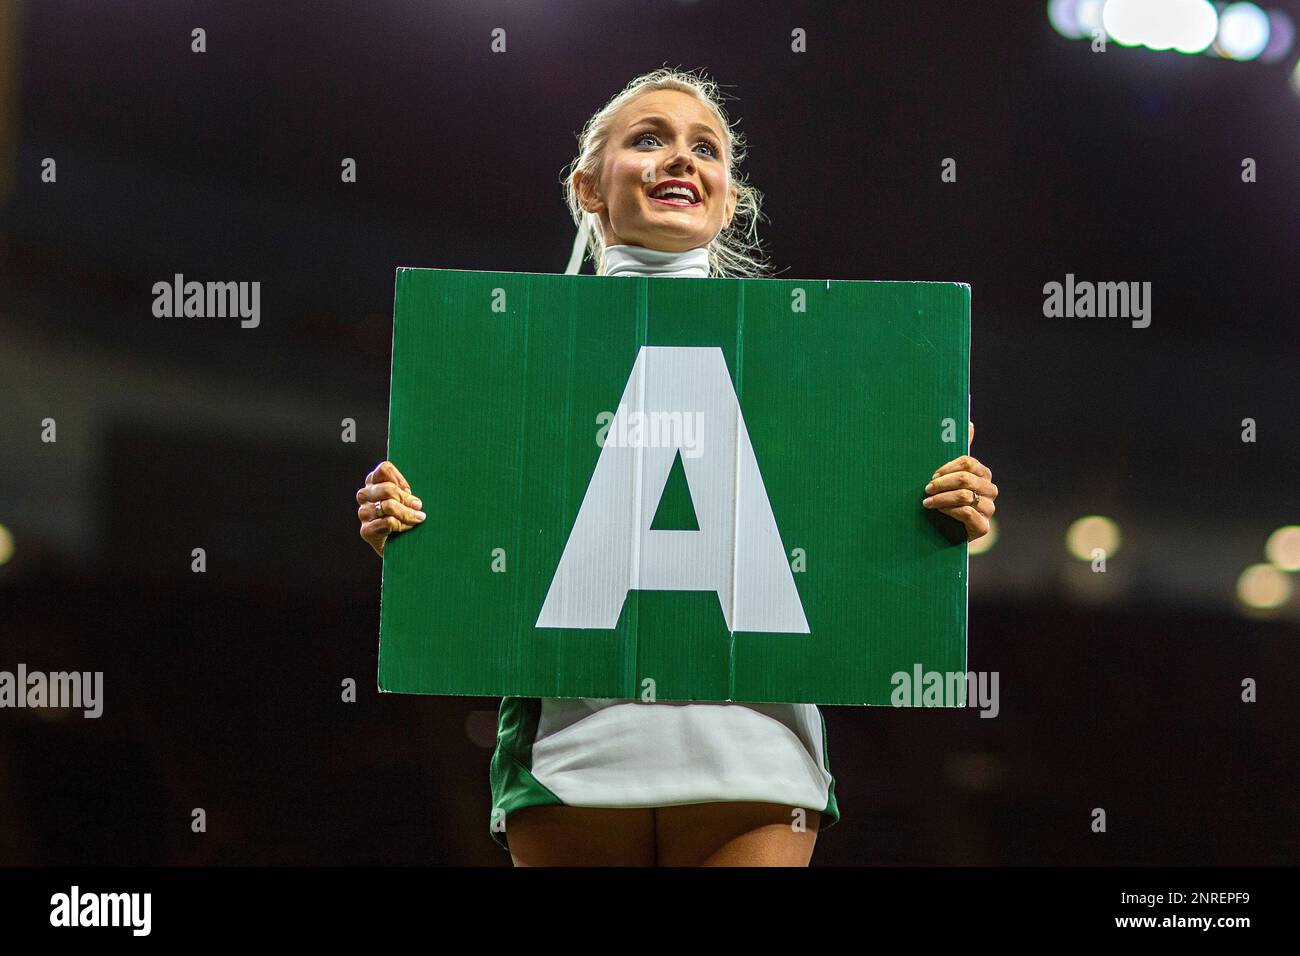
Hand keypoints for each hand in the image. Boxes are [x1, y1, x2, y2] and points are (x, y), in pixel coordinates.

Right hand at [357, 460, 425, 556]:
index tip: (409, 490)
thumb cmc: (406, 517)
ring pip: (388, 506)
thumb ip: (407, 490)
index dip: (400, 478)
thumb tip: (415, 494)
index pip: (384, 469)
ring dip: (407, 514)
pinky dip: (402, 525)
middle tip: (419, 507)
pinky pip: (387, 522)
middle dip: (407, 499)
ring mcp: (363, 513)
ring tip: (417, 519)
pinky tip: (407, 528)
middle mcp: (365, 495)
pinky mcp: (366, 530)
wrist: (400, 547)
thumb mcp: (407, 499)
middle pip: (388, 489)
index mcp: (373, 482)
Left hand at [922, 421, 996, 541]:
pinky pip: (967, 513)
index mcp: (983, 474)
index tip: (932, 475)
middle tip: (926, 489)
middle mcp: (990, 490)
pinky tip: (938, 511)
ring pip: (965, 496)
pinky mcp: (983, 527)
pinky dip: (949, 510)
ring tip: (927, 502)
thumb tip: (969, 422)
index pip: (967, 463)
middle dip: (942, 483)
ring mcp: (988, 509)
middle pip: (966, 479)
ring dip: (942, 498)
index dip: (947, 468)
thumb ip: (956, 453)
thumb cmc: (944, 499)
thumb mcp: (947, 476)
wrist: (943, 533)